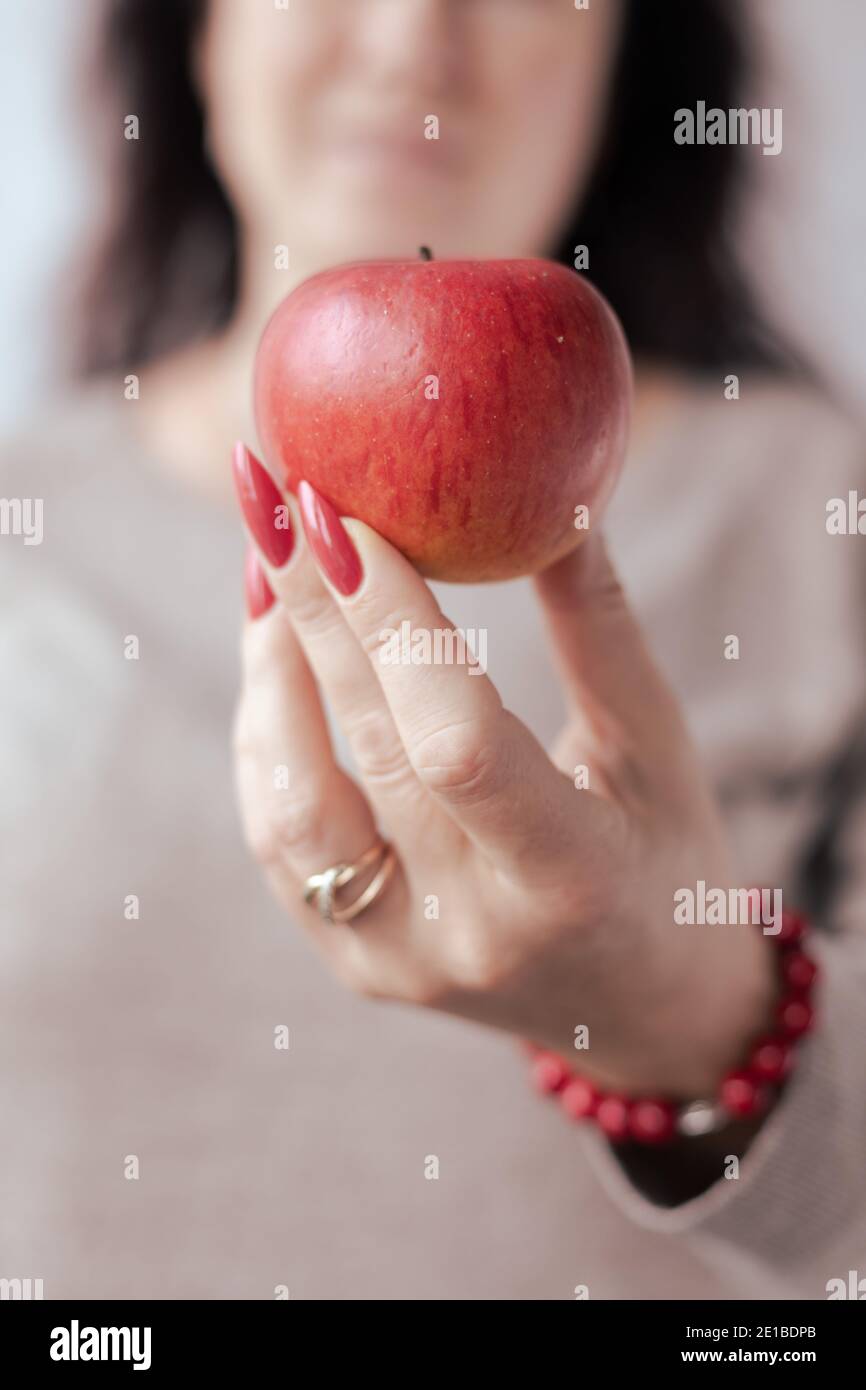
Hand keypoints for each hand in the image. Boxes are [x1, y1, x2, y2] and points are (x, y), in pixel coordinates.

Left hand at [233, 449, 773, 1098]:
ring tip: (270, 570)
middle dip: (309, 608)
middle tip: (273, 492)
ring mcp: (398, 959)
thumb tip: (554, 490)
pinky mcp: (354, 963)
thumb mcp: (656, 744)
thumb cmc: (667, 857)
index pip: (457, 740)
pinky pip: (280, 840)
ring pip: (291, 802)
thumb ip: (598, 623)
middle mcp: (470, 932)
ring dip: (270, 674)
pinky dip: (269, 739)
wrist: (642, 1007)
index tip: (345, 507)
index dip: (392, 621)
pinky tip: (277, 660)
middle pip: (364, 748)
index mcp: (570, 878)